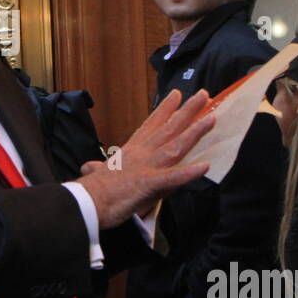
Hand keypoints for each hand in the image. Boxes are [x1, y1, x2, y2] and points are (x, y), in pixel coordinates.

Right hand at [77, 89, 214, 226]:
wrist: (85, 203)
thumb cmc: (91, 190)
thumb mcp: (97, 173)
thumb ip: (99, 168)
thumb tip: (89, 166)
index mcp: (131, 151)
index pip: (151, 124)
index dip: (165, 108)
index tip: (177, 94)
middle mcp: (141, 154)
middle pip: (168, 128)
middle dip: (188, 111)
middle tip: (204, 95)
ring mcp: (146, 167)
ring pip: (175, 145)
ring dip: (194, 132)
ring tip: (212, 119)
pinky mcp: (148, 184)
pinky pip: (173, 178)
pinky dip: (189, 172)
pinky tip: (205, 166)